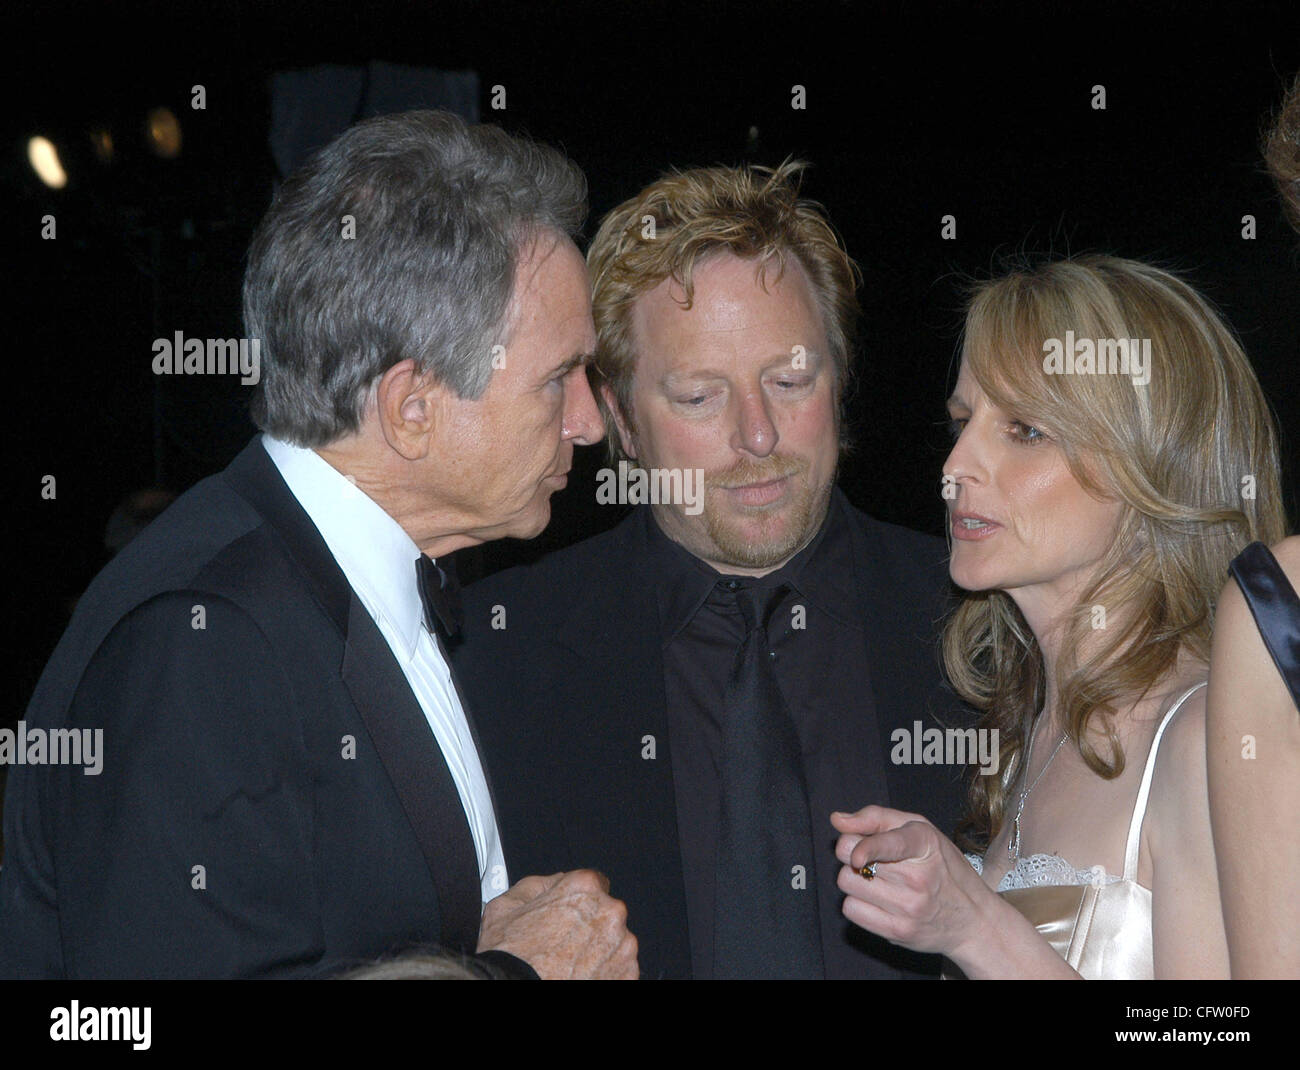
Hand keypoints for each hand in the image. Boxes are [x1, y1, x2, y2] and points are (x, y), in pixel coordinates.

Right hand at [477, 869, 638, 978]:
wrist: (514, 989)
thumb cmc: (511, 958)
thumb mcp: (505, 906)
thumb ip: (537, 885)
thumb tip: (552, 882)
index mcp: (585, 888)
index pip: (592, 883)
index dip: (576, 899)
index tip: (567, 913)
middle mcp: (610, 913)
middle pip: (605, 913)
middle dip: (588, 925)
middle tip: (562, 944)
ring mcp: (623, 947)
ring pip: (615, 942)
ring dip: (598, 951)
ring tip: (568, 966)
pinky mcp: (628, 976)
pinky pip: (620, 970)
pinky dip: (605, 974)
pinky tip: (578, 977)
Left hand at [830, 805, 990, 958]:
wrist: (973, 920)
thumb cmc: (942, 867)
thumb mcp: (918, 829)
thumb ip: (876, 818)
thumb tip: (837, 820)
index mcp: (925, 844)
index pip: (890, 844)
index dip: (866, 847)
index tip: (856, 856)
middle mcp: (918, 877)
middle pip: (851, 859)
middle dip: (853, 853)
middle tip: (872, 858)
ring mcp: (908, 907)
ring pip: (846, 883)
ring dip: (854, 878)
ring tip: (879, 880)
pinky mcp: (897, 931)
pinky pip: (851, 910)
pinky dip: (857, 903)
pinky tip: (878, 900)